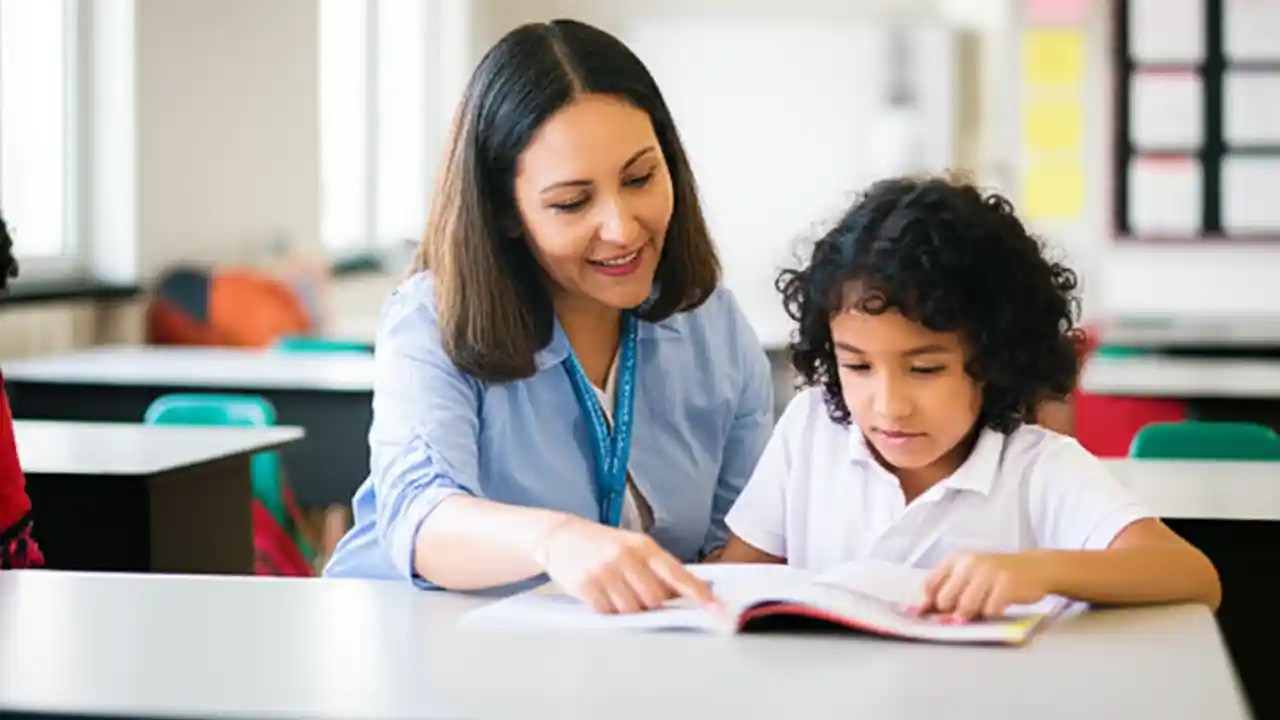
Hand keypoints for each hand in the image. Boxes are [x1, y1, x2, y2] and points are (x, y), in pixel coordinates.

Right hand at [535, 516, 715, 613]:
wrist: (560, 535)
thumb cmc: (602, 544)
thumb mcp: (632, 546)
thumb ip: (658, 568)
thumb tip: (687, 592)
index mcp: (643, 546)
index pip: (676, 573)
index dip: (697, 592)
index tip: (713, 605)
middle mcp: (625, 557)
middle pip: (655, 599)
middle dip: (652, 604)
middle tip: (638, 593)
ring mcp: (605, 572)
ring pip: (632, 609)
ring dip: (629, 608)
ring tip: (617, 591)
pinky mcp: (587, 586)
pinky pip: (608, 612)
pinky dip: (608, 610)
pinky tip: (601, 594)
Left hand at [918, 552, 1053, 621]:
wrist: (1035, 567)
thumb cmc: (997, 575)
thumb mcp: (970, 574)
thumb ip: (949, 589)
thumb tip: (923, 611)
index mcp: (955, 559)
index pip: (930, 585)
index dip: (929, 604)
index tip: (933, 615)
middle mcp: (969, 562)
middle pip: (944, 600)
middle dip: (951, 613)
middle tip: (965, 614)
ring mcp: (988, 572)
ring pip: (965, 607)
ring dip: (971, 616)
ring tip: (982, 609)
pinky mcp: (1006, 584)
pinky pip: (989, 611)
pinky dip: (992, 615)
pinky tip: (998, 607)